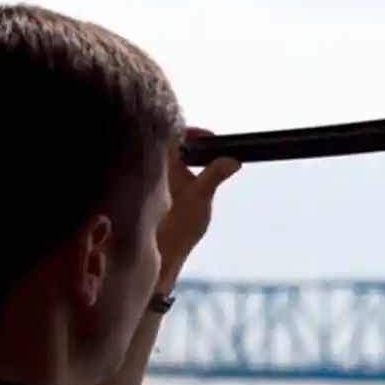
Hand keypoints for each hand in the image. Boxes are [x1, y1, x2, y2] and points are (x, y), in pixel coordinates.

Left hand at [156, 127, 241, 285]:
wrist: (162, 252)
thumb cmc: (178, 224)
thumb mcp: (202, 194)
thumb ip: (217, 173)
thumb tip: (233, 159)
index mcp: (160, 162)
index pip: (174, 134)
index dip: (194, 132)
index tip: (212, 139)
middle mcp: (152, 169)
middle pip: (172, 145)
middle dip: (194, 146)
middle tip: (214, 153)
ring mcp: (151, 182)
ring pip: (170, 161)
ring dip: (189, 160)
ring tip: (207, 169)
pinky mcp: (153, 194)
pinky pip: (167, 175)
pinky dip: (181, 174)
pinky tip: (193, 188)